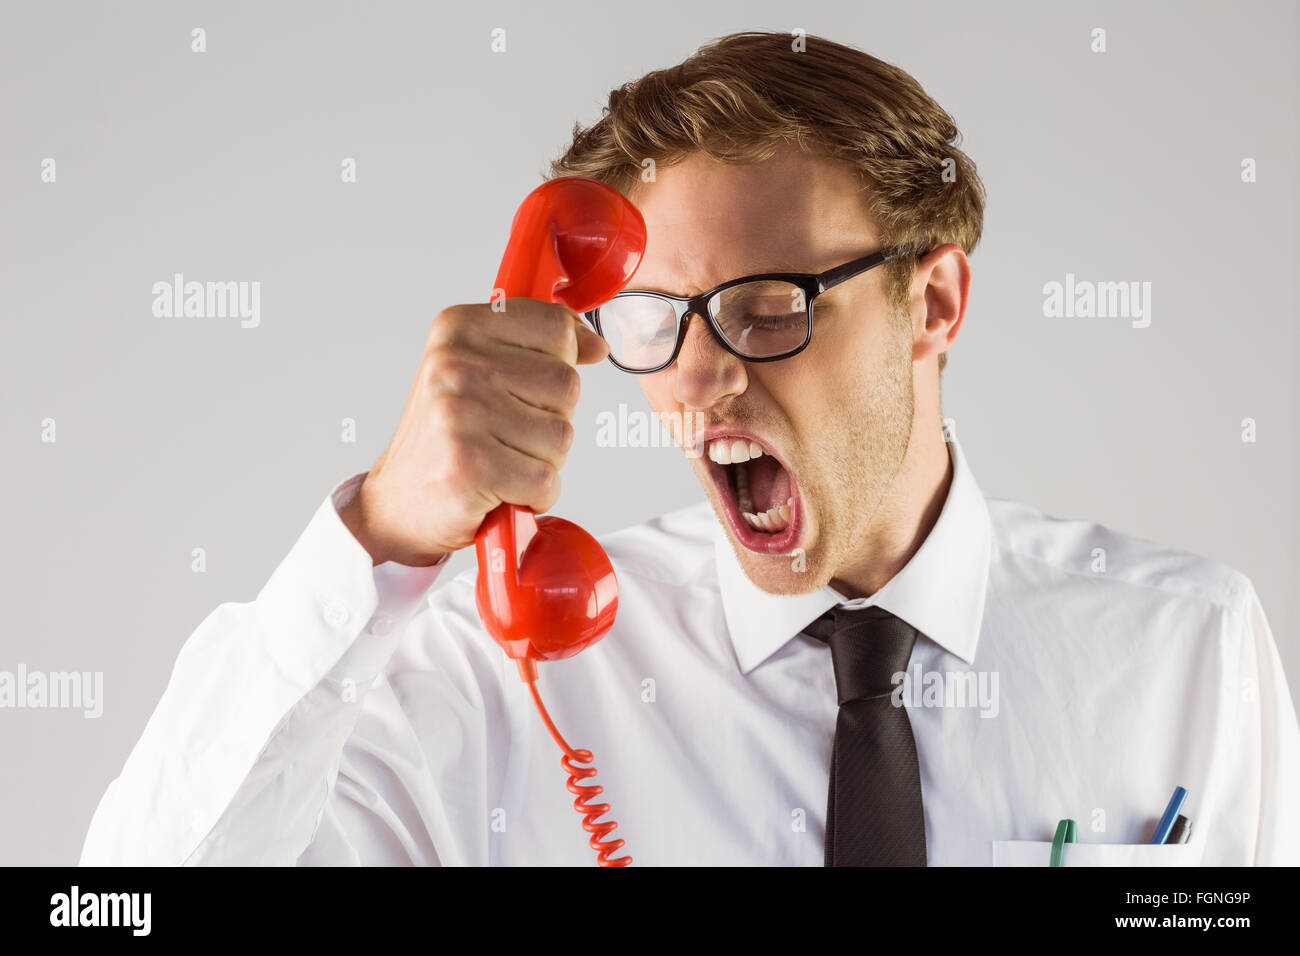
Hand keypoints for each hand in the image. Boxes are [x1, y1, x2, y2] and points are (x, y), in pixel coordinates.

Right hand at [339, 299, 608, 565]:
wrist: (399, 503)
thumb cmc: (445, 439)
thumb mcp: (483, 371)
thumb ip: (538, 350)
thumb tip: (595, 345)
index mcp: (460, 328)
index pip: (556, 327)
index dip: (560, 364)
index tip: (530, 388)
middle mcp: (456, 364)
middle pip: (566, 383)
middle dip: (549, 419)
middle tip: (504, 434)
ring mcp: (461, 414)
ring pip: (562, 435)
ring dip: (540, 461)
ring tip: (499, 460)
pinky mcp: (471, 466)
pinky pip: (545, 480)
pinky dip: (532, 495)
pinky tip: (498, 488)